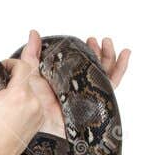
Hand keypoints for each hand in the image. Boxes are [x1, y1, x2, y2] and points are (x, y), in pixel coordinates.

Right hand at [0, 50, 44, 154]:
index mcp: (20, 94)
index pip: (22, 65)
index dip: (9, 63)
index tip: (2, 70)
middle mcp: (33, 103)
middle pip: (27, 78)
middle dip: (12, 80)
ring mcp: (38, 114)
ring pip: (30, 92)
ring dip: (17, 92)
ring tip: (2, 104)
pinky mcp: (38, 122)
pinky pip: (32, 105)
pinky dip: (22, 105)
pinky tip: (8, 114)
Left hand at [6, 28, 131, 139]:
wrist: (40, 121)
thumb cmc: (33, 103)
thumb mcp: (30, 74)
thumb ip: (32, 55)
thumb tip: (34, 33)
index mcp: (64, 80)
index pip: (80, 63)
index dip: (86, 50)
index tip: (89, 39)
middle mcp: (77, 87)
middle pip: (94, 67)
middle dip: (99, 51)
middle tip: (97, 40)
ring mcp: (87, 94)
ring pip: (104, 73)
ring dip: (109, 56)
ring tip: (107, 42)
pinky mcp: (97, 101)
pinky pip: (111, 85)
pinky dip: (120, 68)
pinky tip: (125, 54)